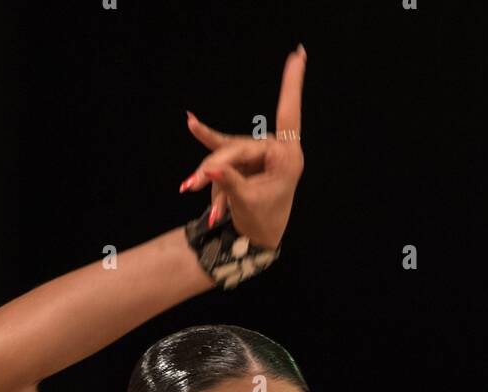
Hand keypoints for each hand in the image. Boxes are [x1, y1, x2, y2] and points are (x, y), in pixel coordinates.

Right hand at [180, 44, 305, 249]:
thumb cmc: (260, 223)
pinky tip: (192, 123)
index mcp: (287, 158)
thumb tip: (212, 169)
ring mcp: (258, 152)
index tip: (298, 55)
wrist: (257, 239)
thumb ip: (231, 184)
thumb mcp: (247, 205)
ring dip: (209, 173)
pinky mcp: (244, 157)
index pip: (288, 116)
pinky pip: (222, 149)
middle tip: (194, 184)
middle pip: (239, 147)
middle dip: (216, 166)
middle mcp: (275, 150)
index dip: (292, 84)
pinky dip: (207, 142)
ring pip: (226, 154)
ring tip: (189, 187)